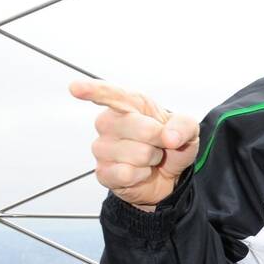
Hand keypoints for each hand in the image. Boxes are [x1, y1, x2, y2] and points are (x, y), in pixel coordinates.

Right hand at [69, 79, 199, 211]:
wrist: (169, 175)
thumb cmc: (171, 144)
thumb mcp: (188, 129)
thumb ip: (184, 126)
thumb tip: (169, 137)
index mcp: (128, 104)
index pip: (109, 94)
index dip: (93, 90)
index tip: (75, 88)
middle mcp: (108, 123)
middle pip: (141, 129)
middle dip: (160, 140)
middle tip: (159, 143)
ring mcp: (102, 148)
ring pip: (138, 154)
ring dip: (152, 159)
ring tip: (149, 158)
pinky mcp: (102, 172)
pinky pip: (126, 174)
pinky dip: (142, 175)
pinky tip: (140, 172)